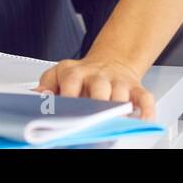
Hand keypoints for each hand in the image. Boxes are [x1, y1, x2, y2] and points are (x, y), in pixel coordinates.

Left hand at [34, 57, 155, 118]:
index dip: (68, 95)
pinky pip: (144, 97)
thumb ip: (46, 84)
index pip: (71, 81)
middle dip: (96, 102)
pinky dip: (146, 109)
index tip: (64, 109)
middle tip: (90, 118)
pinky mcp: (135, 88)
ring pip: (121, 93)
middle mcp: (98, 76)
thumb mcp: (59, 74)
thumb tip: (37, 96)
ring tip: (115, 121)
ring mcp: (118, 82)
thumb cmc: (82, 74)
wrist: (110, 61)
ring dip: (119, 107)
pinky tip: (142, 120)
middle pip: (98, 87)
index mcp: (76, 72)